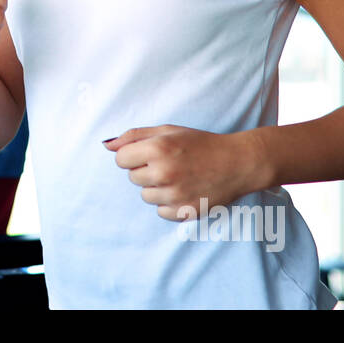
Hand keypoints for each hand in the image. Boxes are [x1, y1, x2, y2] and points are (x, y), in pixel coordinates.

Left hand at [104, 126, 267, 220]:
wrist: (237, 163)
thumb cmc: (200, 144)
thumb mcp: (168, 130)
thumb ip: (134, 135)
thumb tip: (106, 145)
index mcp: (158, 149)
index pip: (120, 159)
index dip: (133, 156)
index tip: (149, 154)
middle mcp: (164, 173)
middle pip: (132, 178)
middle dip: (146, 171)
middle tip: (169, 164)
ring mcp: (174, 195)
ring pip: (145, 196)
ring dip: (157, 188)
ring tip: (178, 177)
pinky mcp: (184, 212)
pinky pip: (160, 211)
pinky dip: (169, 203)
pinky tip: (185, 190)